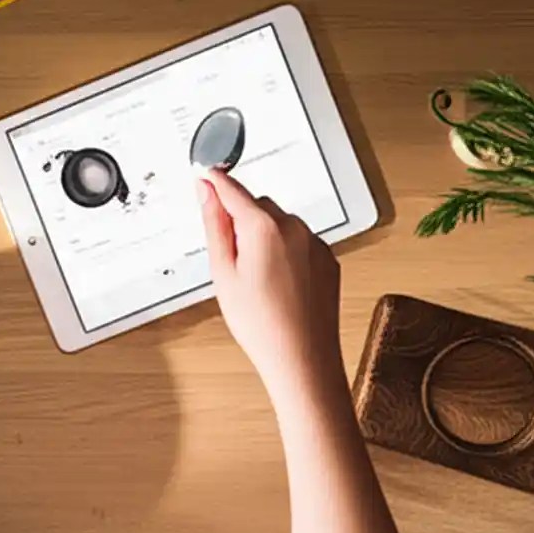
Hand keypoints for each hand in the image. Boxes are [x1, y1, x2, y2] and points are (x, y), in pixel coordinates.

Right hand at [197, 169, 343, 392]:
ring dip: (264, 238)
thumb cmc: (263, 324)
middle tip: (229, 258)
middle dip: (242, 222)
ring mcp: (315, 244)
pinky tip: (277, 285)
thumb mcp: (223, 273)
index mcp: (265, 227)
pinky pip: (299, 243)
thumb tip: (207, 193)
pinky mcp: (328, 260)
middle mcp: (295, 228)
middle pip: (259, 207)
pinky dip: (284, 253)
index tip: (205, 174)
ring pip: (280, 224)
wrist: (302, 358)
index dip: (215, 182)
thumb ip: (215, 225)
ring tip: (255, 280)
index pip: (234, 190)